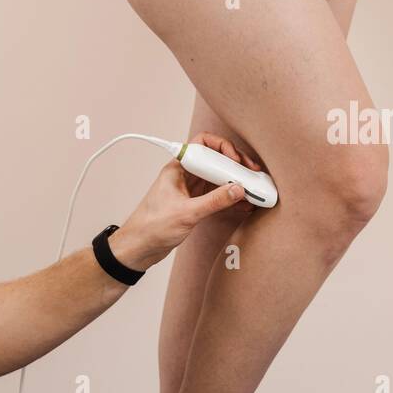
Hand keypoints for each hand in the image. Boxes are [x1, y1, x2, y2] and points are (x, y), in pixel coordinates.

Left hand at [109, 131, 263, 270]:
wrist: (139, 248)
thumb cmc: (151, 227)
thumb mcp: (186, 213)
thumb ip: (214, 201)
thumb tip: (238, 189)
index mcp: (177, 168)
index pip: (203, 144)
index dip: (223, 148)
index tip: (236, 161)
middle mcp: (185, 175)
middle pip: (215, 160)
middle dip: (235, 166)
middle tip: (253, 174)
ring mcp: (190, 189)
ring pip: (218, 177)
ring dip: (235, 182)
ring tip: (253, 190)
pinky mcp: (194, 203)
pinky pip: (217, 194)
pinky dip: (230, 197)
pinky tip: (243, 202)